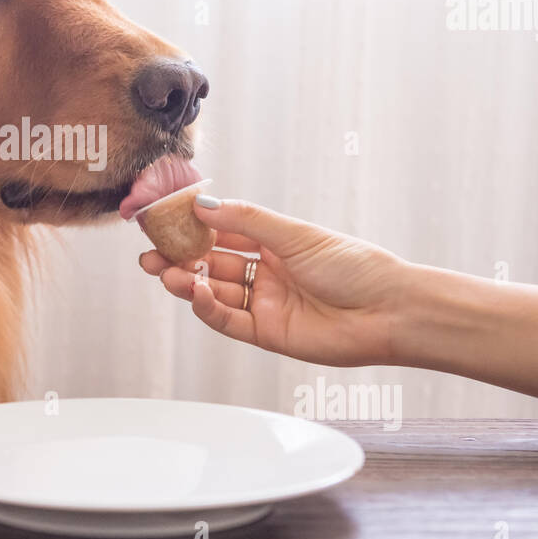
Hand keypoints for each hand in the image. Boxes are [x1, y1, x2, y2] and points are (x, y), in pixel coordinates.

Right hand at [139, 197, 409, 366]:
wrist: (388, 311)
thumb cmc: (354, 267)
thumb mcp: (295, 235)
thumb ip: (248, 221)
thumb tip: (203, 205)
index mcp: (275, 243)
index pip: (223, 231)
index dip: (192, 226)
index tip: (163, 220)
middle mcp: (267, 272)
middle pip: (212, 263)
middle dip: (179, 258)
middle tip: (148, 253)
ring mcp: (265, 303)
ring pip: (214, 291)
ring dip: (187, 282)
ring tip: (164, 273)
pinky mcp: (267, 333)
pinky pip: (228, 320)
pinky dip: (207, 307)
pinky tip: (194, 293)